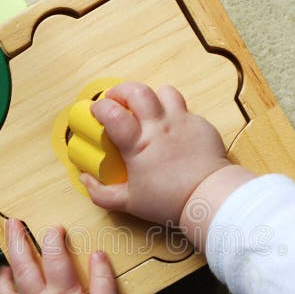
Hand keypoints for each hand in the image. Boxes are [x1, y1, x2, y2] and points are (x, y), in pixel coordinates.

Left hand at [0, 218, 121, 293]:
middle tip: (12, 223)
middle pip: (23, 264)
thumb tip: (98, 254)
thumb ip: (103, 280)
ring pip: (7, 289)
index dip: (53, 238)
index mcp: (62, 293)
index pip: (54, 256)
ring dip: (5, 272)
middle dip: (17, 240)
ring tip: (4, 263)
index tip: (55, 227)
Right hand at [81, 82, 231, 225]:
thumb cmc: (169, 201)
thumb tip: (85, 179)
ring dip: (152, 97)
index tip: (96, 112)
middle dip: (121, 90)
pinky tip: (172, 131)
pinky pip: (185, 110)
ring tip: (147, 110)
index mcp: (138, 143)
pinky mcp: (200, 124)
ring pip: (164, 92)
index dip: (99, 107)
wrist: (209, 197)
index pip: (112, 112)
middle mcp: (159, 126)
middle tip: (116, 100)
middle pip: (137, 90)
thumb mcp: (128, 203)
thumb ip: (101, 193)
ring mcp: (182, 122)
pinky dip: (174, 115)